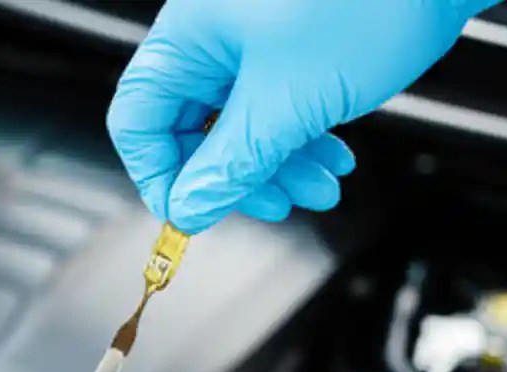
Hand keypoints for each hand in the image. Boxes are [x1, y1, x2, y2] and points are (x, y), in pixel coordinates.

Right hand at [107, 0, 500, 233]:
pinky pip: (280, 107)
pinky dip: (303, 140)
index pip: (139, 119)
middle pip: (193, 127)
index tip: (192, 216)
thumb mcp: (286, 103)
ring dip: (278, 167)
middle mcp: (215, 34)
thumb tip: (189, 207)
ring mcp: (255, 39)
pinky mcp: (296, 47)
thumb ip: (230, 164)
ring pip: (243, 124)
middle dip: (235, 176)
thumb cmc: (368, 2)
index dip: (160, 176)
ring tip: (320, 187)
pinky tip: (333, 157)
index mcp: (190, 35)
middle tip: (273, 204)